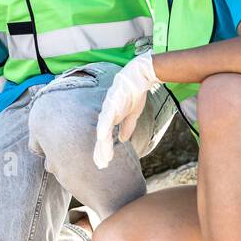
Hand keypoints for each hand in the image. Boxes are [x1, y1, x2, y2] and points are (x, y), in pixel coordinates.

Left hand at [93, 52, 160, 169]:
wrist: (140, 74)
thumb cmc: (134, 93)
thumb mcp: (132, 114)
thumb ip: (127, 126)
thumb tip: (123, 140)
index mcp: (110, 118)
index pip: (105, 137)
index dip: (104, 149)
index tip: (104, 163)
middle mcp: (106, 114)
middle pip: (101, 136)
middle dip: (100, 151)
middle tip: (100, 165)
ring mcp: (108, 108)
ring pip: (102, 129)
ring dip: (102, 144)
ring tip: (101, 157)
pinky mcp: (112, 102)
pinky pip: (107, 117)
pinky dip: (104, 127)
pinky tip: (101, 137)